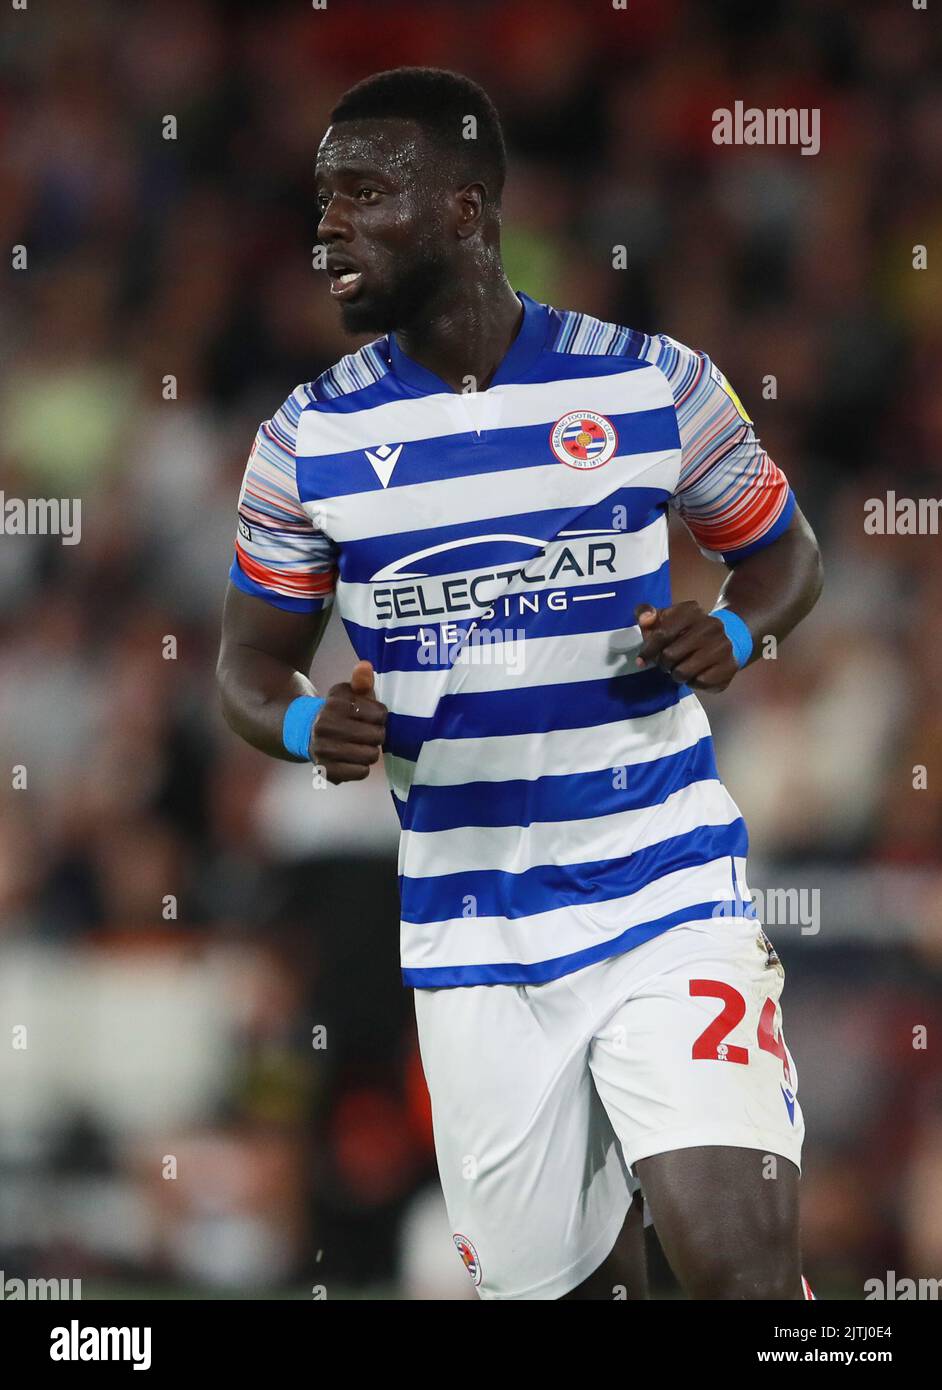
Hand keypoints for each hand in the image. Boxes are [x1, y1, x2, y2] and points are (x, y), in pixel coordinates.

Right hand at [310, 660, 386, 782]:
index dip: (380, 716)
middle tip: (367, 732)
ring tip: (360, 745)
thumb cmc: (339, 711)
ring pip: (371, 756)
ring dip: (370, 751)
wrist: (306, 731)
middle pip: (378, 736)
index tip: (371, 716)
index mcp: (335, 704)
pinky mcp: (325, 769)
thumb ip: (361, 680)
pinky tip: (352, 758)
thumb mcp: (348, 693)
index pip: (381, 714)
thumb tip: (365, 665)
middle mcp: (325, 726)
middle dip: (377, 734)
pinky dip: (361, 767)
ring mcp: (323, 749)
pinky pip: (361, 772)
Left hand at [634, 601, 740, 691]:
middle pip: (670, 655)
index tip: (642, 660)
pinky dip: (693, 682)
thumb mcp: (664, 617)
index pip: (662, 634)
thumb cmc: (685, 630)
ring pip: (683, 672)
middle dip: (663, 663)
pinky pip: (700, 683)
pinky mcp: (729, 666)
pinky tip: (697, 673)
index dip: (648, 650)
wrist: (725, 638)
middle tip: (666, 662)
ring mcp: (723, 646)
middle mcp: (711, 626)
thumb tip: (645, 619)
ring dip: (676, 674)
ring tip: (681, 668)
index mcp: (692, 611)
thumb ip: (646, 613)